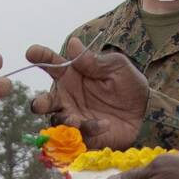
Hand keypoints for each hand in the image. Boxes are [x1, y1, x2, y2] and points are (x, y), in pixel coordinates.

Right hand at [26, 37, 148, 148]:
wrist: (147, 111)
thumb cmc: (128, 84)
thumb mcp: (116, 66)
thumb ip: (94, 60)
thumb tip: (73, 43)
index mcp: (71, 75)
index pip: (52, 64)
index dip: (40, 57)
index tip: (31, 52)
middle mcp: (67, 97)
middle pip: (44, 101)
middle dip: (39, 103)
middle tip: (39, 104)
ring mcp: (74, 117)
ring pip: (57, 121)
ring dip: (63, 121)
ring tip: (75, 120)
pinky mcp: (84, 135)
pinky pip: (78, 135)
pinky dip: (88, 129)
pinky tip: (104, 123)